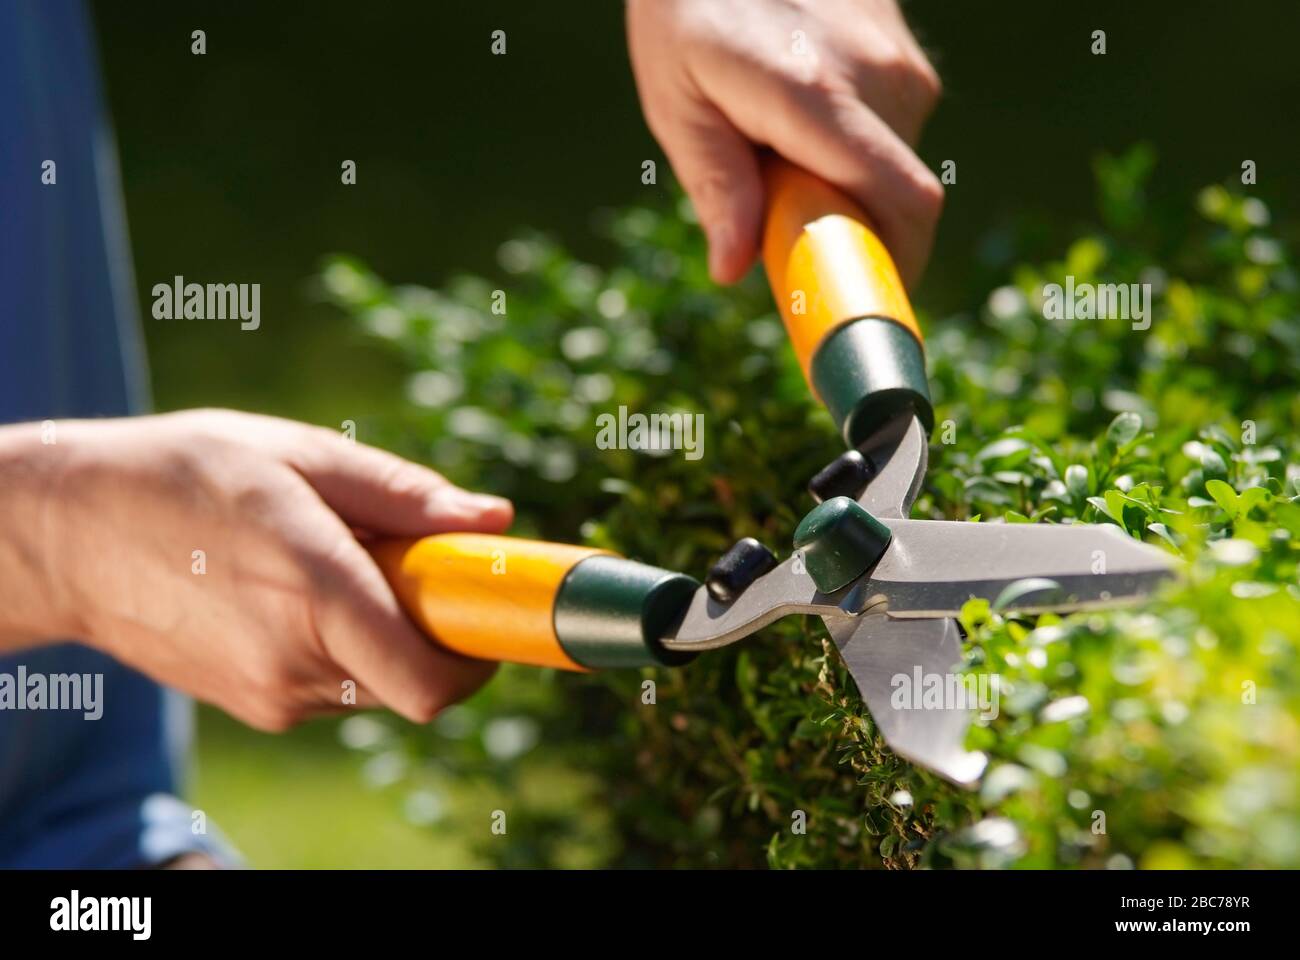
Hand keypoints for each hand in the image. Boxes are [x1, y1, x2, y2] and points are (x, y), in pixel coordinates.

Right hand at [0, 409, 513, 730]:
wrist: (68, 534)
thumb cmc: (184, 475)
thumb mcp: (301, 458)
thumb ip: (405, 497)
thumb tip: (493, 520)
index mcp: (315, 595)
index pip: (434, 682)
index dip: (481, 655)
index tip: (488, 608)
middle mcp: (295, 664)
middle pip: (418, 677)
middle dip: (431, 623)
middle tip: (396, 556)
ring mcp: (271, 697)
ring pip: (379, 678)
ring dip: (384, 629)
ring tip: (325, 558)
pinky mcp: (254, 707)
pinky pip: (336, 683)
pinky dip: (344, 642)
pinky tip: (292, 588)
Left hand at [627, 0, 942, 285]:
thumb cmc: (685, 8)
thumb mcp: (677, 101)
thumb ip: (716, 186)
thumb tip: (736, 268)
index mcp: (816, 97)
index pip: (903, 202)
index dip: (899, 266)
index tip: (866, 299)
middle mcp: (877, 75)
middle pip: (893, 192)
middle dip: (846, 221)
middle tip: (778, 206)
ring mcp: (898, 55)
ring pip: (890, 158)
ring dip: (842, 175)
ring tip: (775, 138)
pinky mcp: (901, 44)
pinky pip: (888, 121)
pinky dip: (849, 139)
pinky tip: (794, 104)